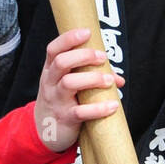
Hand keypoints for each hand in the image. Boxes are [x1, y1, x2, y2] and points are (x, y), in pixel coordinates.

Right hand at [34, 28, 121, 151]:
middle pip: (61, 62)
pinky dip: (98, 108)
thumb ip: (91, 76)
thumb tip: (119, 79)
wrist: (45, 131)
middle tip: (102, 57)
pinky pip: (80, 112)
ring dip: (92, 79)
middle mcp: (50, 83)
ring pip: (69, 84)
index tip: (87, 32)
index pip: (54, 49)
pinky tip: (113, 105)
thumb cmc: (62, 101)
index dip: (69, 39)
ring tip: (110, 81)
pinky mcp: (65, 118)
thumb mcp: (69, 85)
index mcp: (51, 71)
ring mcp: (56, 100)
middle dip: (84, 56)